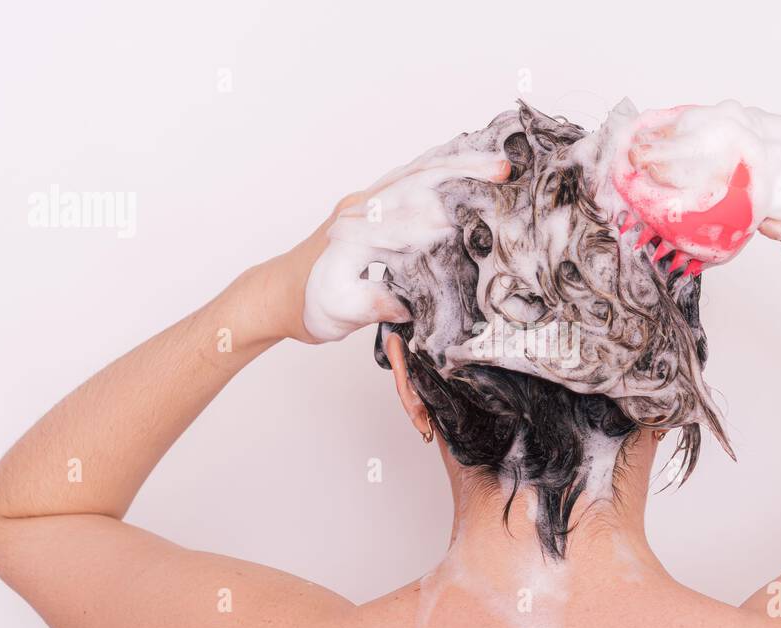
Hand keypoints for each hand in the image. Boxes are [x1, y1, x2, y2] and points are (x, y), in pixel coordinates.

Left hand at [266, 152, 508, 344]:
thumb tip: (410, 301)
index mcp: (355, 230)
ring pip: (416, 172)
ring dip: (456, 163)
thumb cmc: (304, 304)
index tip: (484, 200)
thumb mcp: (336, 313)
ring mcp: (365, 203)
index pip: (407, 210)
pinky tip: (463, 165)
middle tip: (505, 168)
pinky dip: (439, 169)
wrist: (275, 294)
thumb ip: (371, 304)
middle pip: (418, 177)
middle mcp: (361, 208)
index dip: (447, 203)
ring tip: (497, 161)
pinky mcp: (369, 208)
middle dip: (463, 170)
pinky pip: (409, 180)